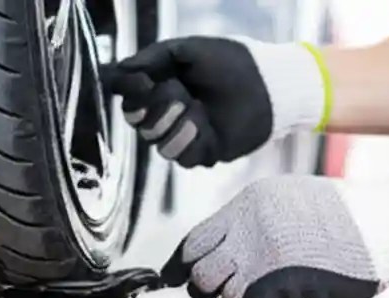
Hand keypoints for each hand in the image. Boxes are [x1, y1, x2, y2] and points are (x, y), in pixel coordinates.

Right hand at [106, 36, 327, 167]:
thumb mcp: (188, 50)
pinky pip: (182, 156)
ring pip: (157, 142)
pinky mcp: (204, 153)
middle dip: (155, 106)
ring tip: (197, 108)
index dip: (129, 91)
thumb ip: (152, 57)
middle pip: (138, 123)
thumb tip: (119, 69)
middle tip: (178, 92)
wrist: (269, 85)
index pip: (130, 99)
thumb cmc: (232, 62)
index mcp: (164, 88)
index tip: (140, 81)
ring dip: (174, 123)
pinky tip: (204, 124)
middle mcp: (171, 114)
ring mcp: (187, 135)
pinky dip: (190, 138)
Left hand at [162, 170, 388, 297]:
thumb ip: (248, 224)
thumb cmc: (345, 217)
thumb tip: (216, 252)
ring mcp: (261, 257)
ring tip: (280, 283)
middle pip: (201, 275)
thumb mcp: (286, 201)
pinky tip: (295, 291)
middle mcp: (247, 229)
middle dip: (212, 287)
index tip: (176, 277)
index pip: (194, 241)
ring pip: (225, 297)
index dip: (183, 265)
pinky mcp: (278, 282)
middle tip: (237, 285)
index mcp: (247, 205)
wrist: (385, 224)